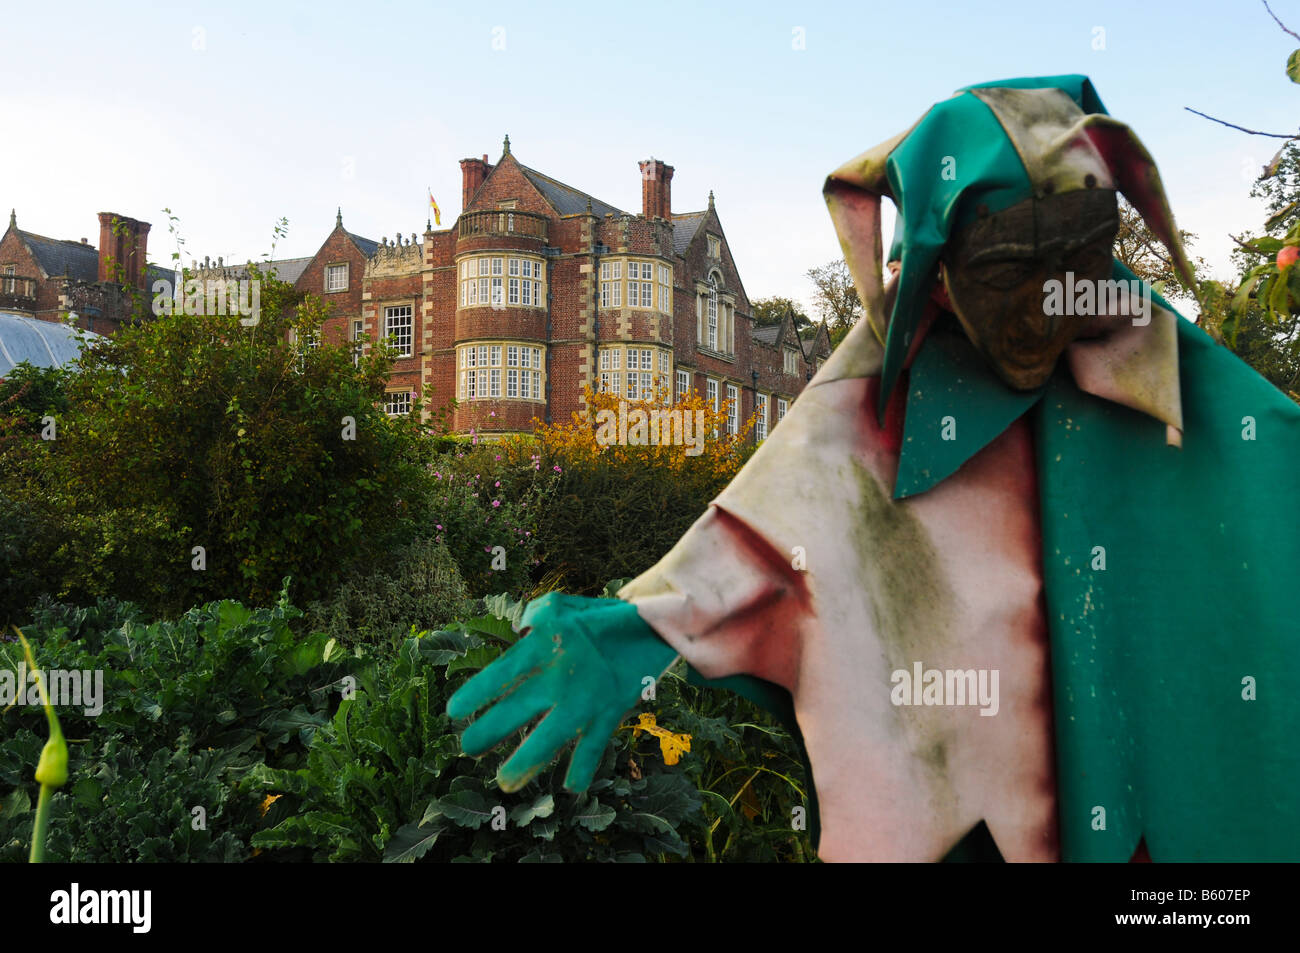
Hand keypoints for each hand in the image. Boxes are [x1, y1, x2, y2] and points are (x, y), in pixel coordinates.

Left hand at [446, 593, 678, 792]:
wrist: (650, 625)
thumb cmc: (595, 617)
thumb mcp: (557, 605)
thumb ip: (530, 619)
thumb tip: (514, 636)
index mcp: (543, 646)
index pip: (499, 675)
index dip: (474, 695)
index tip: (454, 713)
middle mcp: (560, 676)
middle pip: (514, 712)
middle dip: (486, 734)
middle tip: (467, 748)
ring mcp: (585, 699)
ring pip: (548, 740)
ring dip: (524, 764)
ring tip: (504, 782)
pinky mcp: (609, 714)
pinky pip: (592, 749)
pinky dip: (582, 770)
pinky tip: (571, 787)